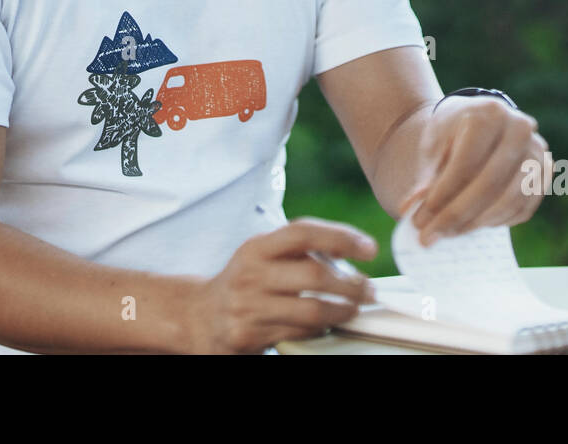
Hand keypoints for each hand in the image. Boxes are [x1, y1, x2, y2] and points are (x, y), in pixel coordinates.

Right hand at [188, 218, 377, 353]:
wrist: (198, 317)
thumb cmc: (245, 283)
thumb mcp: (261, 257)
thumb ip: (297, 252)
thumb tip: (351, 252)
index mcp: (256, 247)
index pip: (302, 232)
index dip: (341, 236)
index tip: (369, 249)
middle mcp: (250, 273)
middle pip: (313, 274)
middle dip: (351, 284)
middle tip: (369, 290)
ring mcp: (248, 306)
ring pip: (311, 309)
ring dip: (343, 311)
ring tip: (354, 309)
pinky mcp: (248, 335)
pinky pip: (298, 334)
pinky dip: (320, 329)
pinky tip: (326, 325)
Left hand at [397, 96, 548, 245]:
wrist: (481, 118)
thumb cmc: (452, 131)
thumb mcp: (433, 144)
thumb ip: (426, 175)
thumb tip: (412, 210)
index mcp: (489, 114)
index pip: (465, 164)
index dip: (442, 195)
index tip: (420, 218)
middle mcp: (519, 129)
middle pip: (489, 184)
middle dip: (457, 215)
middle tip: (430, 235)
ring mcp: (538, 151)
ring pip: (509, 199)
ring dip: (476, 223)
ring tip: (448, 233)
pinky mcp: (546, 172)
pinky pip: (523, 207)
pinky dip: (497, 222)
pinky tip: (473, 225)